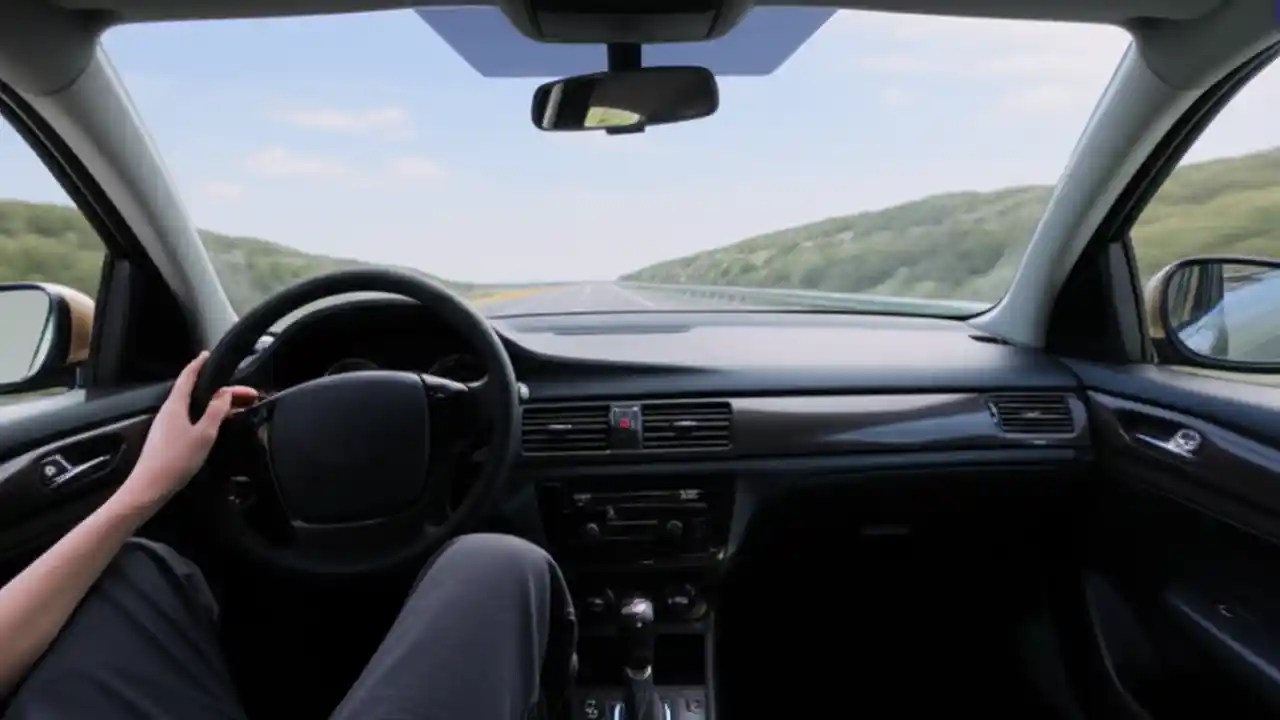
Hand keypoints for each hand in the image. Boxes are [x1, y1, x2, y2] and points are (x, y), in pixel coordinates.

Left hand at [118, 351, 257, 510]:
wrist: (150, 487)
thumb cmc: (177, 459)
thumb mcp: (204, 434)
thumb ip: (216, 411)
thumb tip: (224, 393)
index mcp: (176, 405)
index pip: (188, 377)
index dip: (199, 364)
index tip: (208, 355)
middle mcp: (169, 411)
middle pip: (195, 393)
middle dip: (220, 391)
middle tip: (245, 394)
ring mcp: (167, 425)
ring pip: (194, 407)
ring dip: (215, 404)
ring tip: (236, 408)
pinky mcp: (168, 438)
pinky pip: (190, 419)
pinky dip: (206, 416)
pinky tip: (217, 425)